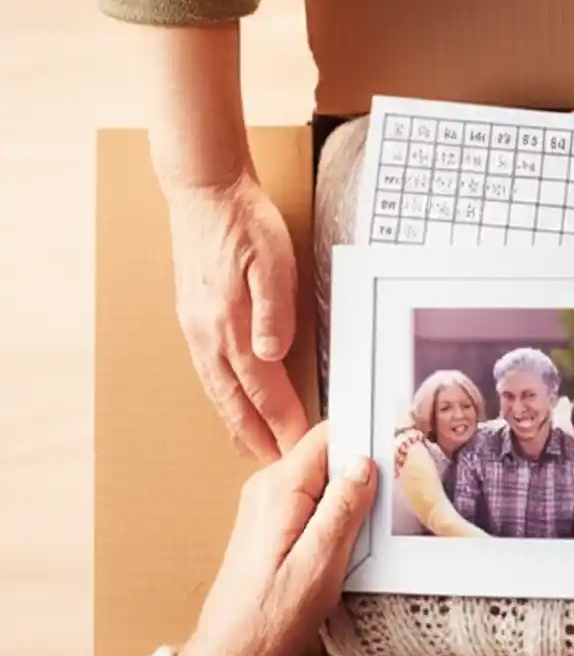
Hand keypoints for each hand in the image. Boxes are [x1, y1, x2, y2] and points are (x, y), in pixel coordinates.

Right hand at [168, 173, 306, 459]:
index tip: (298, 449)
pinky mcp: (193, 318)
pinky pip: (208, 370)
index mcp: (230, 326)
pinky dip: (222, 395)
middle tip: (276, 464)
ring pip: (217, 389)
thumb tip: (273, 355)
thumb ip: (272, 311)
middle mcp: (207, 335)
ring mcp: (196, 328)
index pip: (263, 389)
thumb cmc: (245, 224)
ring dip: (237, 421)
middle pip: (235, 400)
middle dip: (257, 436)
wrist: (204, 191)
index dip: (282, 422)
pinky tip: (230, 400)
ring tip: (253, 445)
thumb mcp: (271, 262)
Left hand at [177, 422, 375, 655]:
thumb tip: (363, 463)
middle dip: (360, 474)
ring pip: (322, 480)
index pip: (327, 436)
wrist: (231, 655)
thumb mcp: (320, 563)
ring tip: (365, 532)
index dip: (363, 442)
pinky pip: (311, 502)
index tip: (392, 459)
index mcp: (280, 488)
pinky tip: (344, 544)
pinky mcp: (271, 524)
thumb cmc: (271, 617)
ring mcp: (267, 505)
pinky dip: (334, 516)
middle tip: (385, 505)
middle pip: (327, 456)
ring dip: (349, 499)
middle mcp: (268, 488)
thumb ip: (343, 508)